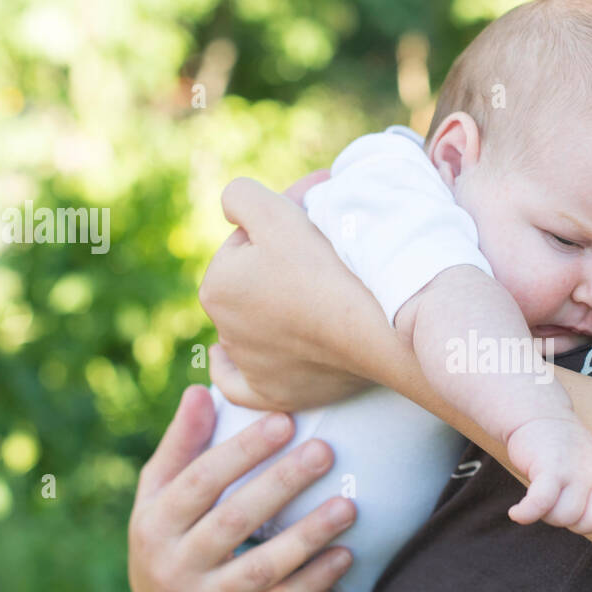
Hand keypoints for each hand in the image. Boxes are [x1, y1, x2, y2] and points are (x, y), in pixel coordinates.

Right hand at [127, 384, 356, 591]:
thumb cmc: (172, 529)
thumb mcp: (162, 489)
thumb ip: (184, 443)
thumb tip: (201, 390)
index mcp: (152, 523)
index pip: (200, 480)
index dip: (243, 450)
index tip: (286, 420)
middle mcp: (170, 568)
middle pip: (233, 522)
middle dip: (282, 484)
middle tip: (326, 451)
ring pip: (261, 569)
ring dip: (308, 536)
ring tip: (349, 506)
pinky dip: (314, 582)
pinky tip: (346, 554)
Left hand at [200, 172, 386, 411]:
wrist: (374, 331)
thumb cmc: (326, 272)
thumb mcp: (275, 212)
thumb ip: (240, 196)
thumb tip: (233, 207)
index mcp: (216, 287)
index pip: (247, 242)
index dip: (279, 230)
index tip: (316, 228)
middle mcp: (225, 331)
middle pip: (252, 283)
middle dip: (277, 268)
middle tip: (324, 259)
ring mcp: (250, 367)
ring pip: (253, 325)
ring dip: (273, 309)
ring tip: (314, 297)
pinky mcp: (273, 394)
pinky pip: (237, 384)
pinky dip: (231, 370)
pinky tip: (225, 358)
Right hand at [504, 416, 591, 533]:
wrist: (538, 414)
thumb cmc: (563, 450)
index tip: (578, 511)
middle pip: (591, 522)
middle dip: (570, 523)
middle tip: (556, 506)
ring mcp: (575, 470)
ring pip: (565, 516)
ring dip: (545, 516)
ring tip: (537, 501)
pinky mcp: (550, 466)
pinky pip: (541, 503)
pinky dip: (526, 513)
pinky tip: (516, 513)